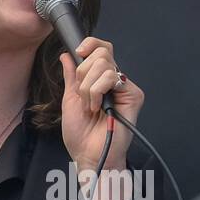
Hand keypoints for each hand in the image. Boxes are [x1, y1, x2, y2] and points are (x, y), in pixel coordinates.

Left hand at [60, 36, 141, 178]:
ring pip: (104, 64)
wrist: (88, 154)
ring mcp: (125, 88)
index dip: (90, 44)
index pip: (101, 49)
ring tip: (90, 106)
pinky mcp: (133, 95)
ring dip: (88, 87)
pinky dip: (97, 92)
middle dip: (84, 73)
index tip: (79, 52)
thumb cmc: (81, 135)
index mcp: (100, 80)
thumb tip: (66, 56)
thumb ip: (71, 76)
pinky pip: (111, 77)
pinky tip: (98, 108)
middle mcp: (115, 81)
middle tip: (83, 95)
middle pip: (102, 52)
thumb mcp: (70, 99)